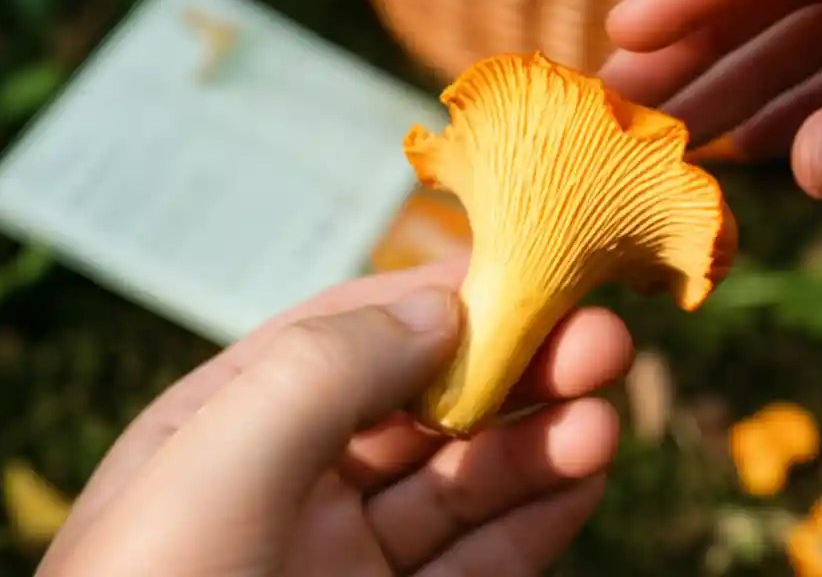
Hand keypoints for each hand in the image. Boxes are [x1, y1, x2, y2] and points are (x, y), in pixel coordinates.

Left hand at [35, 259, 632, 575]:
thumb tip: (440, 306)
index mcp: (227, 426)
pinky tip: (584, 474)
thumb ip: (325, 370)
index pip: (348, 336)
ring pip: (460, 484)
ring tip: (605, 414)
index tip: (528, 273)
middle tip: (599, 340)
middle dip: (511, 367)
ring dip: (537, 442)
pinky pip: (478, 564)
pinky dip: (537, 518)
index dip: (441, 299)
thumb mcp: (217, 464)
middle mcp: (289, 487)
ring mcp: (341, 562)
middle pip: (421, 405)